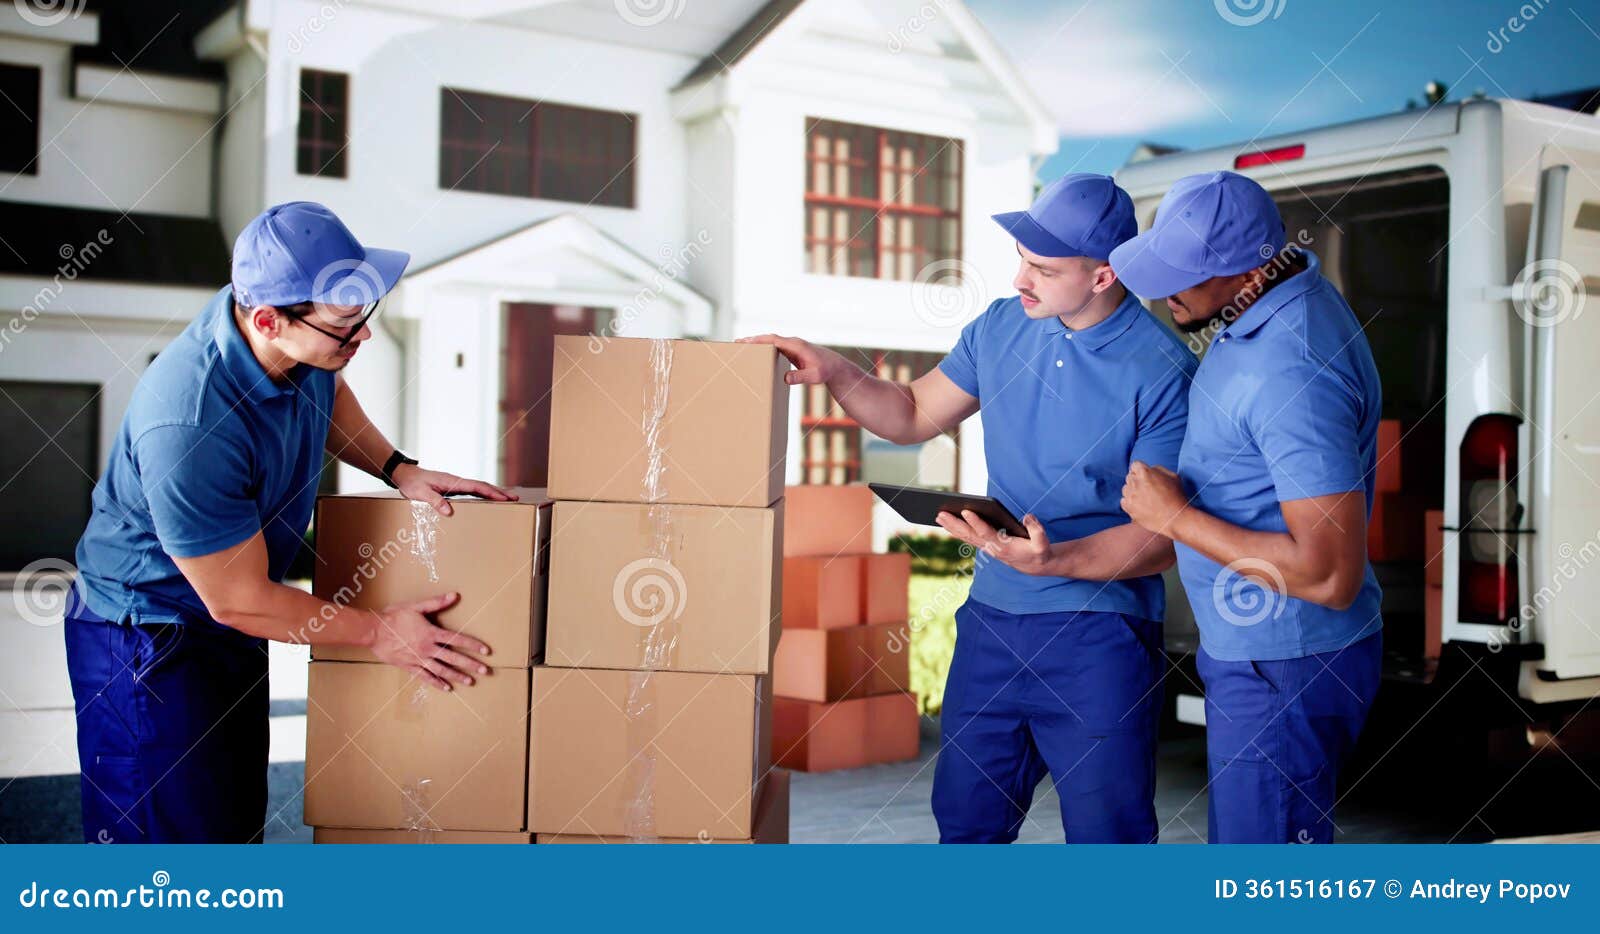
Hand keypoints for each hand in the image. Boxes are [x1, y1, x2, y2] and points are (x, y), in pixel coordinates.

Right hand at [368, 592, 490, 691]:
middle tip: (486, 671)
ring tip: (470, 682)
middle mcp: (428, 648)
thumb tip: (455, 595)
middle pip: (453, 658)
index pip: (457, 640)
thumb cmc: (394, 616)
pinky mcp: (409, 666)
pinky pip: (425, 677)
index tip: (486, 651)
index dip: (473, 645)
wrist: (373, 631)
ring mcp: (418, 659)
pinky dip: (436, 683)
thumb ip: (436, 603)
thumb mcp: (416, 606)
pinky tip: (447, 688)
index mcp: (431, 633)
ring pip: (442, 670)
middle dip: (471, 664)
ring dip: (457, 676)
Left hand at [393, 464, 515, 516]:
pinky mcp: (453, 488)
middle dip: (499, 492)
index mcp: (453, 481)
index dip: (491, 492)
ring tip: (508, 499)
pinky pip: (472, 491)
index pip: (477, 486)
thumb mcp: (421, 494)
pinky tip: (488, 499)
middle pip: (483, 486)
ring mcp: (456, 484)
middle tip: (515, 498)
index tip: (504, 498)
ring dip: (494, 493)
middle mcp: (457, 481)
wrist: (405, 475)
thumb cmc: (412, 484)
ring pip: (479, 488)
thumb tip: (449, 511)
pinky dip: (484, 494)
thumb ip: (435, 501)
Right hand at [736, 334, 839, 385]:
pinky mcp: (791, 351)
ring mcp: (791, 346)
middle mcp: (792, 343)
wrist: (835, 366)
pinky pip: (774, 347)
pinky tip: (755, 353)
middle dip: (753, 340)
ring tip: (740, 346)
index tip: (746, 341)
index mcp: (796, 345)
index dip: (759, 340)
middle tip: (736, 342)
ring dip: (756, 342)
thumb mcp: (815, 376)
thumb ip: (801, 377)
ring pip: (770, 342)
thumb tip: (785, 379)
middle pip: (769, 338)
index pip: (774, 340)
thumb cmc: (825, 371)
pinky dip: (763, 348)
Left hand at [935, 509, 1055, 575]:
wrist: (1035, 565)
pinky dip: (956, 531)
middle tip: (939, 513)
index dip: (976, 522)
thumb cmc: (1038, 552)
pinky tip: (947, 524)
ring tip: (938, 516)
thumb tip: (1027, 517)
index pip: (987, 533)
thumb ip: (1037, 530)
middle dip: (954, 524)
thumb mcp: (1042, 543)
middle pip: (969, 535)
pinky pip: (968, 538)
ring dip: (951, 527)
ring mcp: (986, 547)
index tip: (966, 511)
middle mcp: (991, 548)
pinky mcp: (985, 546)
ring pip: (966, 537)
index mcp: (1004, 547)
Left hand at [1120, 461, 1187, 534]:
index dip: (1140, 470)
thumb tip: (1149, 470)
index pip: (1135, 465)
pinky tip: (1140, 505)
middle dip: (1137, 480)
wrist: (1175, 519)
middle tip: (1147, 489)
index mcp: (1145, 472)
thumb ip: (1158, 469)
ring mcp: (1130, 496)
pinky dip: (1130, 502)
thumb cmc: (1176, 497)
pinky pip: (1123, 501)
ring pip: (1125, 489)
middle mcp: (1135, 483)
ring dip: (1132, 491)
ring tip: (1145, 499)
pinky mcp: (1128, 508)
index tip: (1145, 476)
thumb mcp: (1173, 476)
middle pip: (1130, 476)